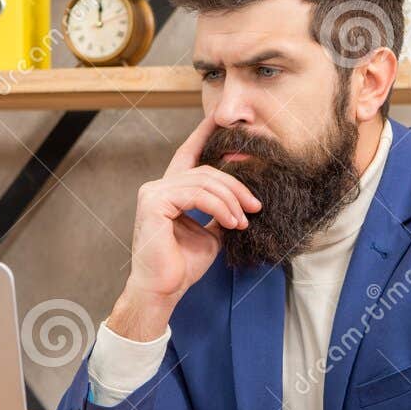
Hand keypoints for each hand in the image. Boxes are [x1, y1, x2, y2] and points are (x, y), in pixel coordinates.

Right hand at [112, 116, 260, 338]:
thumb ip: (220, 213)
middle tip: (256, 206)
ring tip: (244, 220)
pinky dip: (220, 207)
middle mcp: (158, 186)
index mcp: (169, 191)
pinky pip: (196, 194)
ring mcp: (153, 192)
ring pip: (204, 181)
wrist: (164, 290)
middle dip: (236, 186)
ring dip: (231, 201)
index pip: (188, 154)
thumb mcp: (210, 233)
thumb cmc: (182, 266)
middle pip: (206, 171)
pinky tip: (232, 221)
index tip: (219, 119)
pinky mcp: (154, 201)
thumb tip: (242, 203)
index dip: (203, 134)